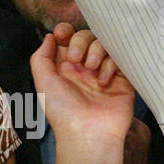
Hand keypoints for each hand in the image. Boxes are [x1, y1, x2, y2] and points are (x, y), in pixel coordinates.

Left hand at [30, 22, 135, 163]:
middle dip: (81, 42)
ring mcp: (103, 70)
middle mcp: (84, 65)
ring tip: (92, 70)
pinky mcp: (122, 76)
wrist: (90, 132)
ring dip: (97, 52)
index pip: (67, 38)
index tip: (63, 34)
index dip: (66, 31)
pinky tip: (105, 81)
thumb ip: (41, 58)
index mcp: (64, 66)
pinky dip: (111, 65)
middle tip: (78, 60)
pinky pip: (120, 58)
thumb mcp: (43, 83)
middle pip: (87, 36)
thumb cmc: (63, 111)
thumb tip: (50, 36)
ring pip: (105, 43)